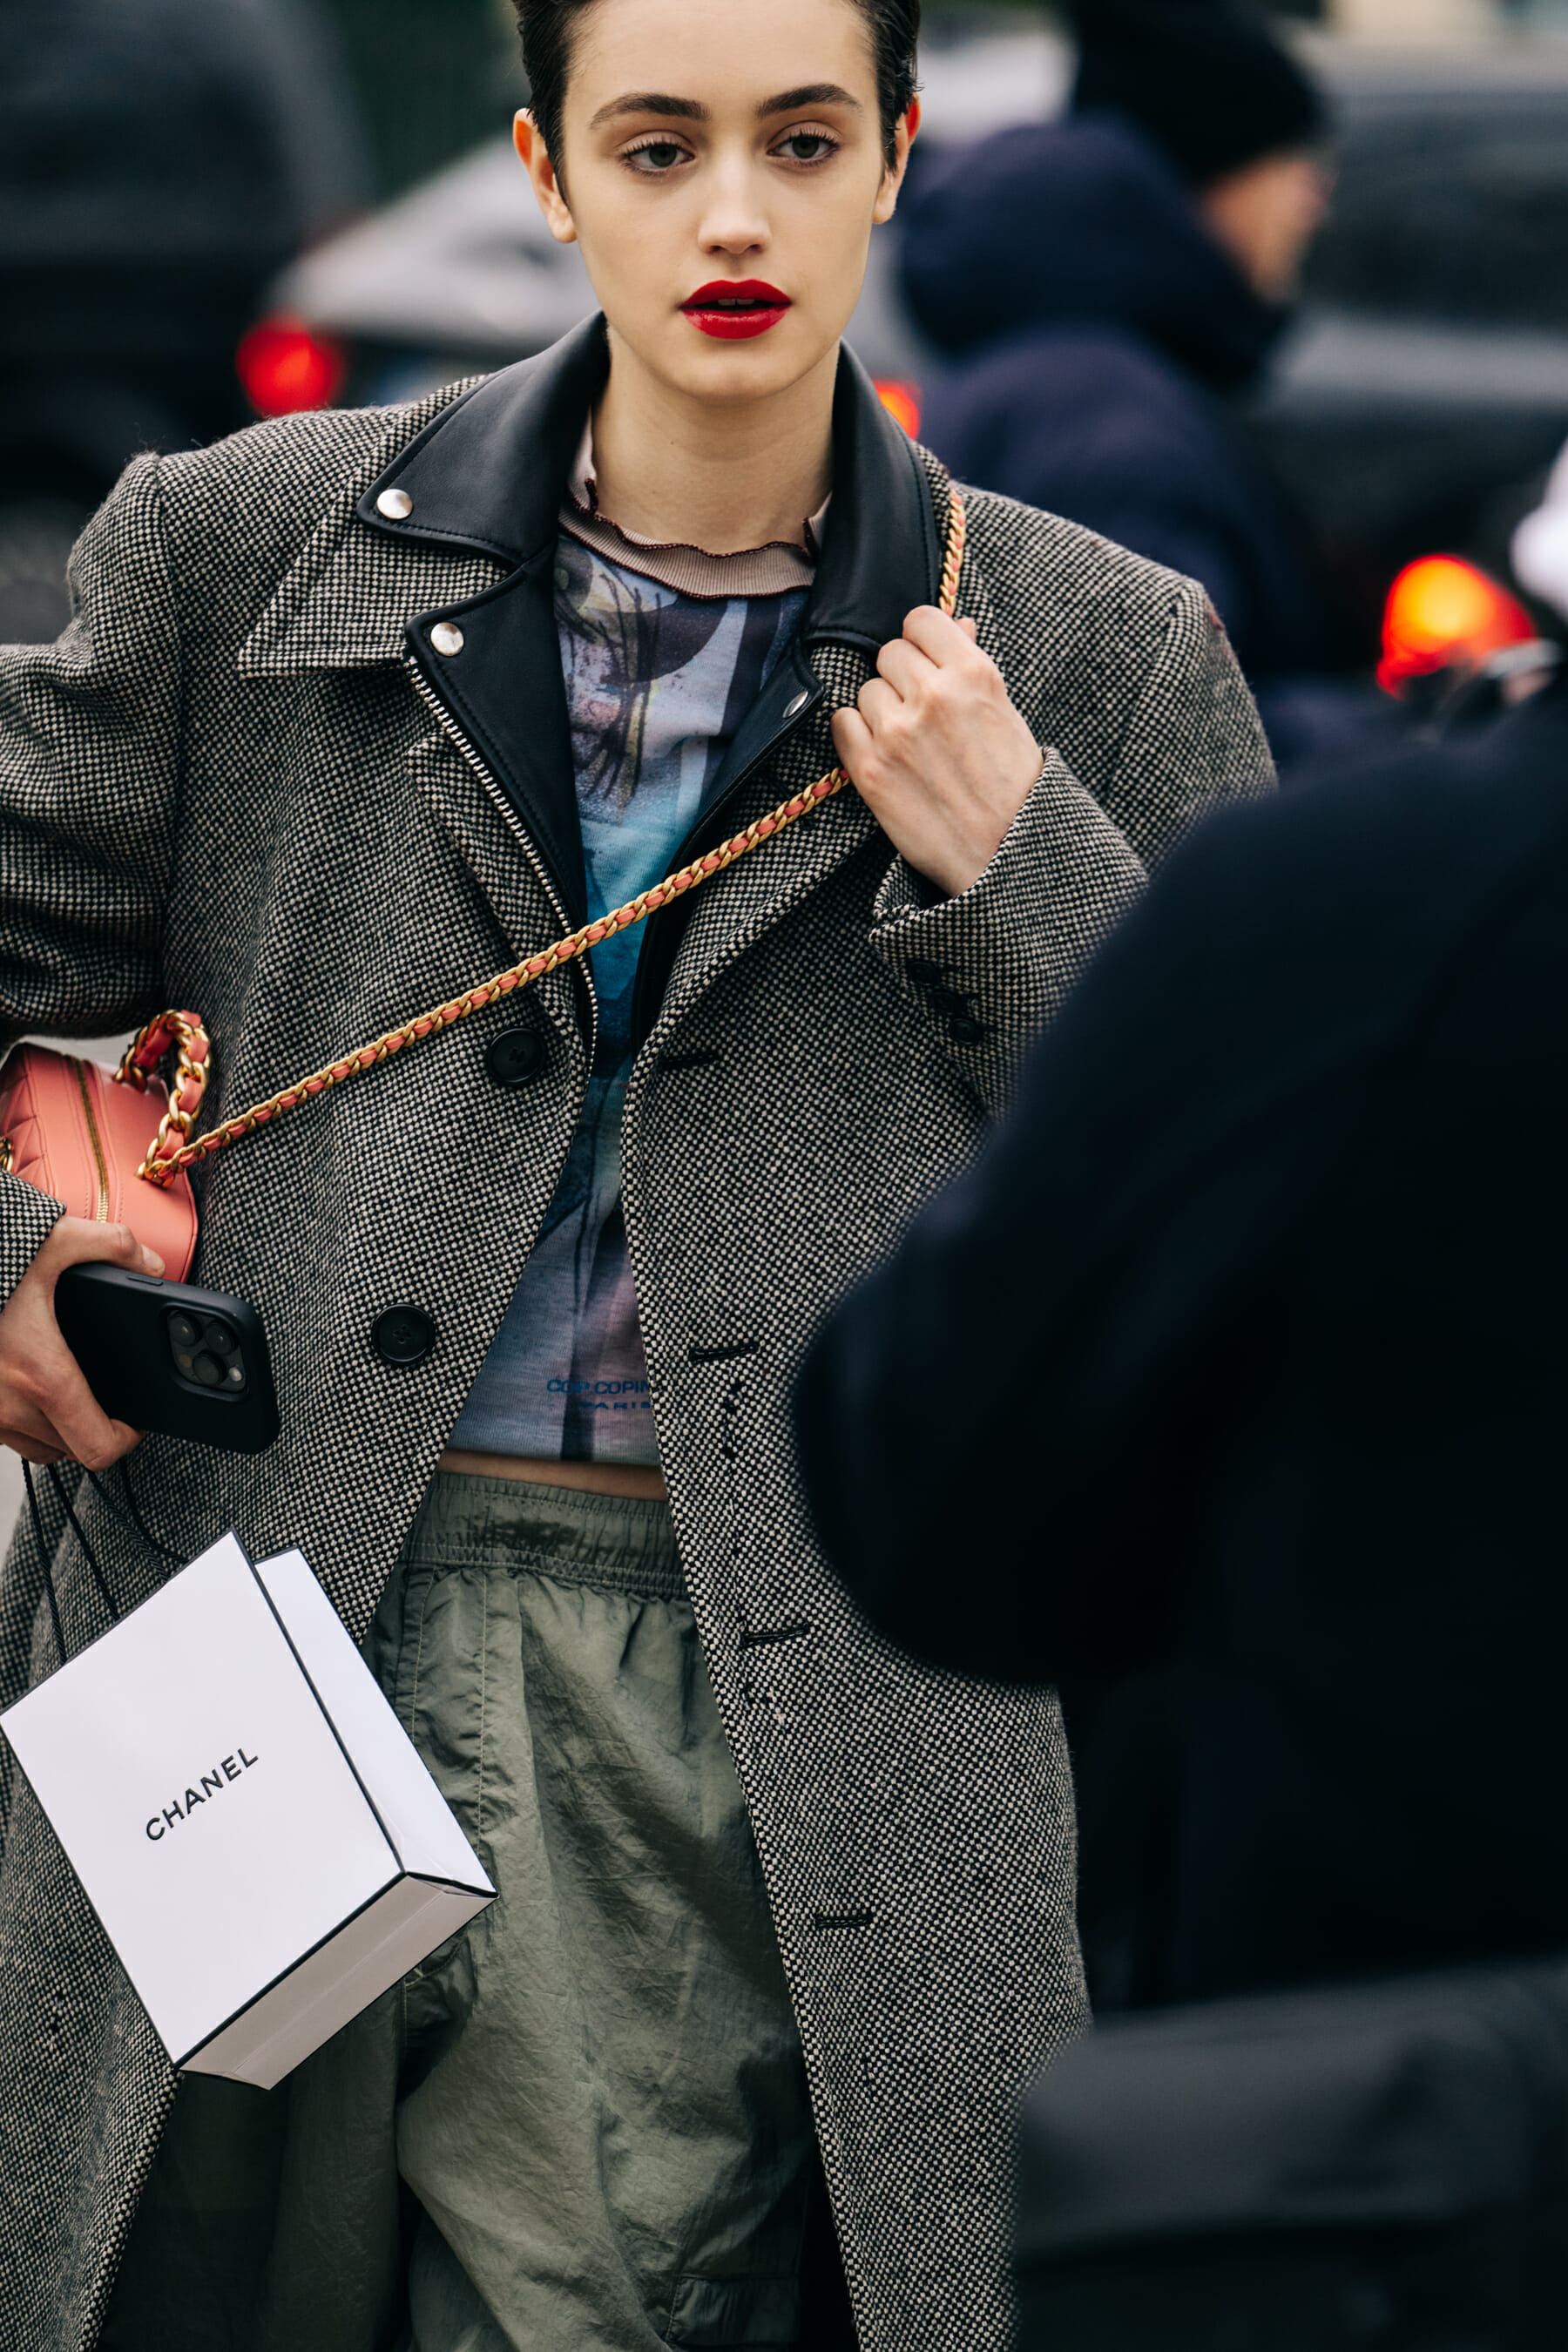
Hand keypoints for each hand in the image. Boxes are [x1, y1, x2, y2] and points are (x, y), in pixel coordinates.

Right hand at [0, 1217, 159, 1468]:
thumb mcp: (52, 1241)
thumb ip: (111, 1246)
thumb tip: (150, 1261)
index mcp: (42, 1376)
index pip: (99, 1447)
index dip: (126, 1440)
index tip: (133, 1423)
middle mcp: (8, 1406)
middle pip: (70, 1450)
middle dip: (94, 1429)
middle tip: (106, 1403)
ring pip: (34, 1447)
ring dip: (56, 1429)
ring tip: (67, 1395)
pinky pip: (2, 1433)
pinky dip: (21, 1419)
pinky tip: (26, 1386)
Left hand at [831, 609, 1042, 897]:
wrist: (1009, 855)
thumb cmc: (1015, 787)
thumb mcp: (1006, 714)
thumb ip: (972, 667)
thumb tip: (957, 625)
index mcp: (973, 674)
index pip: (921, 620)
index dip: (922, 641)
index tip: (926, 662)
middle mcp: (933, 696)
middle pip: (889, 655)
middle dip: (902, 678)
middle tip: (922, 712)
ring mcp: (897, 733)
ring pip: (866, 691)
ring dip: (881, 710)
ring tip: (910, 743)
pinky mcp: (870, 770)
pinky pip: (841, 724)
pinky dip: (856, 735)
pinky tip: (883, 754)